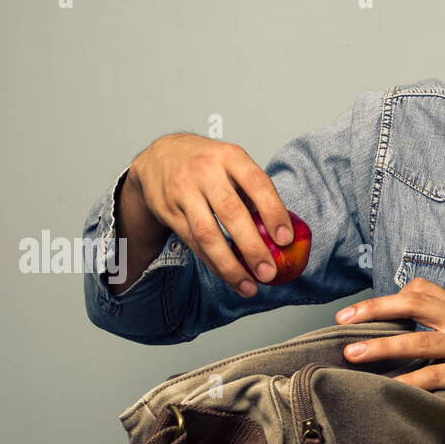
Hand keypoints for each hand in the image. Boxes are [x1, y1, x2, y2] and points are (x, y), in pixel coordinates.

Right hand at [129, 133, 292, 297]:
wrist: (158, 157)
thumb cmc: (207, 164)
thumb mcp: (232, 165)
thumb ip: (254, 193)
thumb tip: (281, 236)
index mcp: (230, 156)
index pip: (257, 184)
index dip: (273, 213)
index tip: (285, 240)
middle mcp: (205, 171)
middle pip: (231, 213)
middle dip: (252, 248)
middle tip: (268, 273)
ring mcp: (183, 190)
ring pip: (207, 234)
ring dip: (230, 266)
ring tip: (249, 287)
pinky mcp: (168, 210)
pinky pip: (193, 243)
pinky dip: (213, 263)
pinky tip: (229, 276)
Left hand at [335, 278, 444, 443]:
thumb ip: (438, 334)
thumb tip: (389, 337)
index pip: (419, 289)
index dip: (384, 299)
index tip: (353, 316)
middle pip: (413, 303)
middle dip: (373, 310)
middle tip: (342, 322)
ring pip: (418, 340)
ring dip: (381, 347)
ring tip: (352, 355)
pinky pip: (435, 376)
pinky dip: (409, 382)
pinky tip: (388, 388)